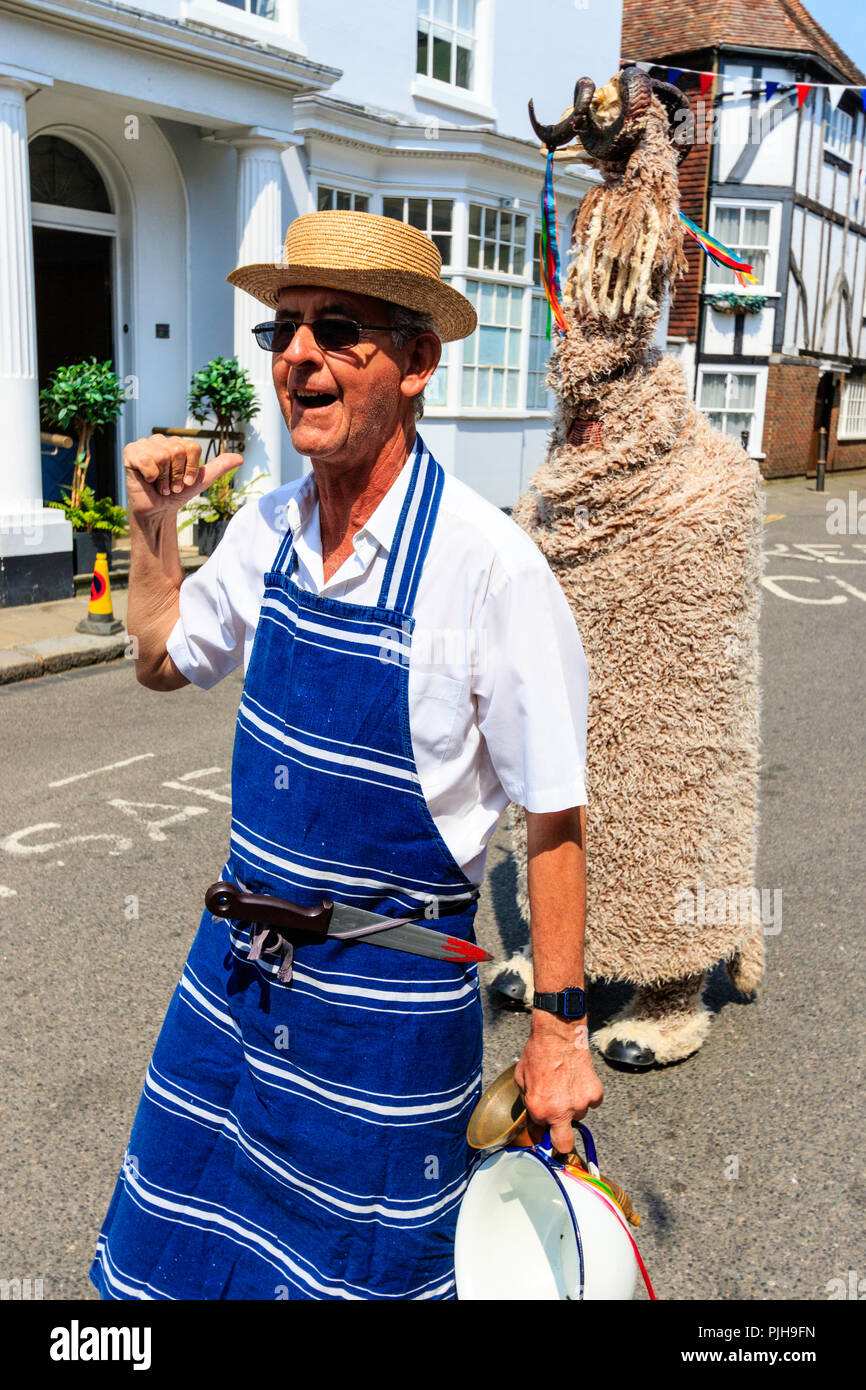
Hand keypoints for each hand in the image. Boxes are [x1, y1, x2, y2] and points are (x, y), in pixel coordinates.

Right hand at [124, 434, 242, 520]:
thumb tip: (240, 458)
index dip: (191, 468)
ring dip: (164, 478)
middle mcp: (161, 440)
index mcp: (177, 443)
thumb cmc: (177, 494)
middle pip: (178, 450)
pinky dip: (150, 475)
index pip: (192, 447)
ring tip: (160, 485)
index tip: (185, 482)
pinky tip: (148, 480)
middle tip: (170, 485)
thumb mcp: (201, 480)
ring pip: (163, 455)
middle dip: (177, 475)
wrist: (158, 511)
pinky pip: (146, 459)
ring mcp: (144, 444)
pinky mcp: (130, 452)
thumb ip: (219, 467)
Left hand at [514, 1012, 602, 1154]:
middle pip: (564, 1144)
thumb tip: (534, 1111)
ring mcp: (580, 1104)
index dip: (543, 1120)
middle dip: (561, 1142)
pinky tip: (578, 1079)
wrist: (557, 1035)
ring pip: (579, 1115)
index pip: (542, 1129)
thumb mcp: (521, 1079)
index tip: (545, 1117)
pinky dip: (587, 1094)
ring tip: (567, 1084)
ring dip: (574, 1106)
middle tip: (560, 1128)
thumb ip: (528, 1100)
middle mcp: (560, 1111)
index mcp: (539, 1110)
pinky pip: (592, 1102)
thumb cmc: (537, 1053)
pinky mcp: (595, 1094)